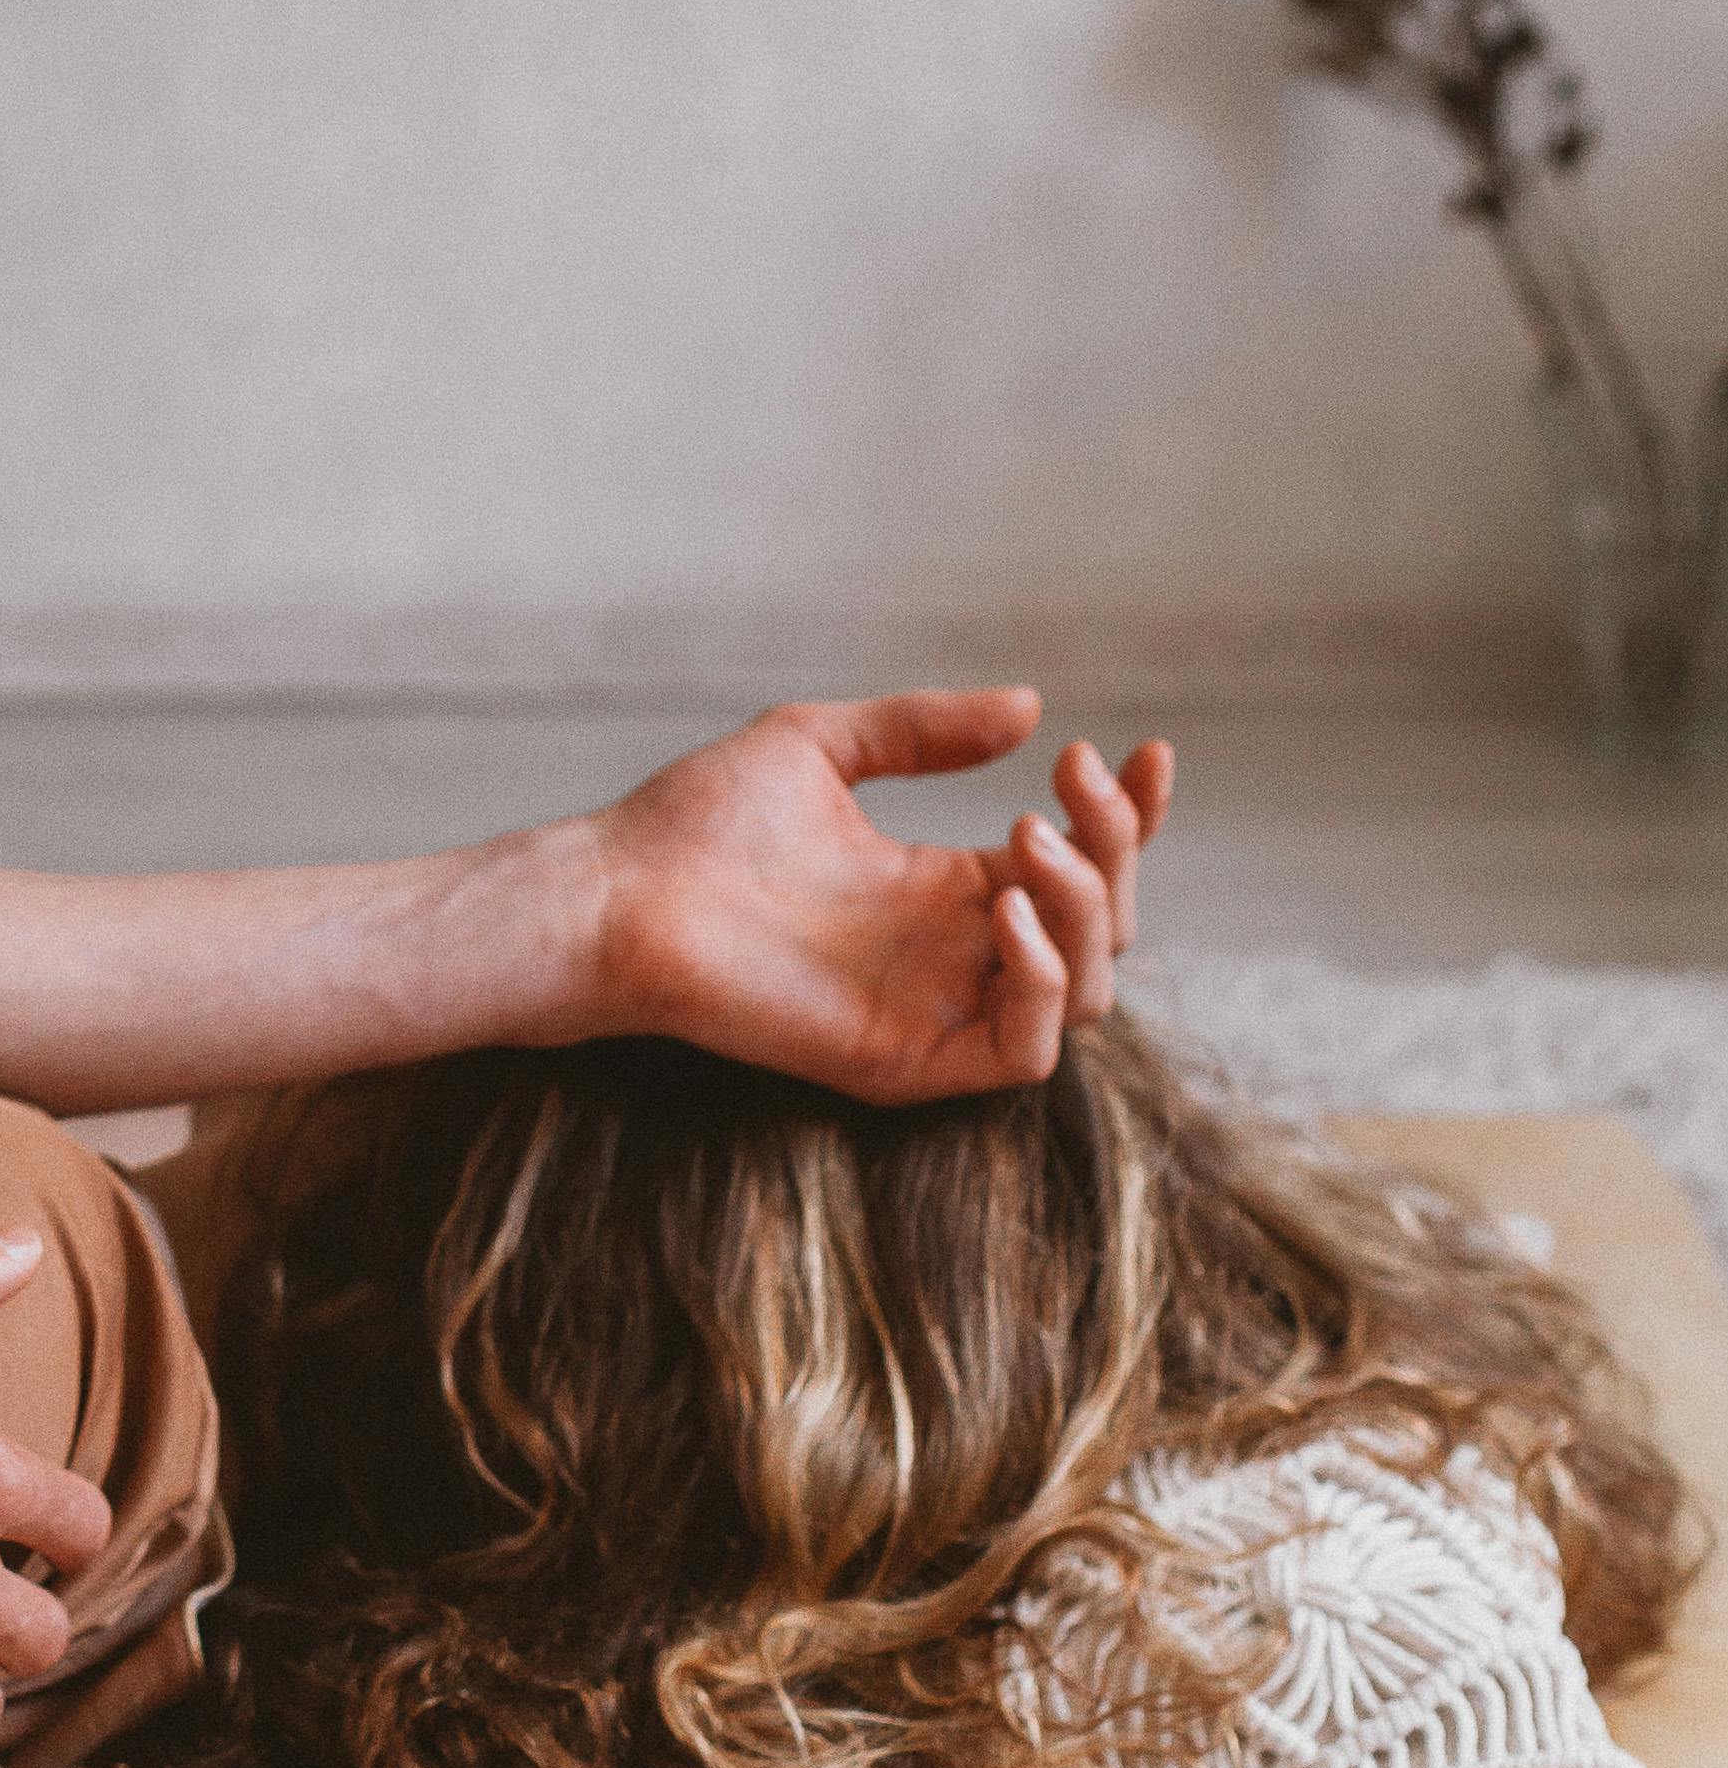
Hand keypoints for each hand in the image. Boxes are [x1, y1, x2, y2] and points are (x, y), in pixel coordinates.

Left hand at [572, 692, 1174, 1103]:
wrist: (621, 891)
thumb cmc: (697, 823)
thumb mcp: (823, 745)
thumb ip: (923, 730)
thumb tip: (1030, 707)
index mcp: (946, 887)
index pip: (1077, 865)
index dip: (1128, 818)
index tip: (1145, 752)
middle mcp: (954, 953)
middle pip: (1101, 925)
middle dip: (1115, 849)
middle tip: (1074, 783)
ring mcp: (936, 1010)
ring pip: (1086, 991)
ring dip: (1087, 909)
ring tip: (1031, 841)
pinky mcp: (908, 1060)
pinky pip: (1024, 1051)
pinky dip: (1043, 981)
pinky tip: (1002, 906)